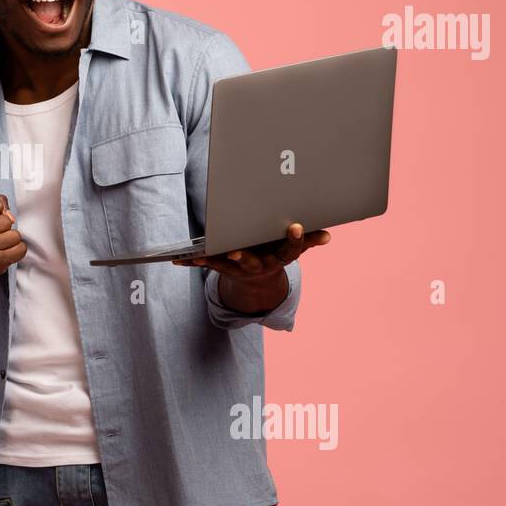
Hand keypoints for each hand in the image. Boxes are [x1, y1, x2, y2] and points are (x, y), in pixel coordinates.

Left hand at [171, 222, 329, 282]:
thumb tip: (327, 235)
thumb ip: (308, 240)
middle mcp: (260, 266)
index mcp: (280, 257)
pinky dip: (192, 261)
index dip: (295, 239)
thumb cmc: (277, 252)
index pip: (291, 249)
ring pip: (225, 265)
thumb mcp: (294, 247)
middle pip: (252, 262)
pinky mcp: (224, 268)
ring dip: (212, 260)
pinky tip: (178, 260)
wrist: (261, 280)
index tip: (296, 226)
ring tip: (198, 256)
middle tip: (235, 252)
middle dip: (243, 257)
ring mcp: (240, 268)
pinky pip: (208, 264)